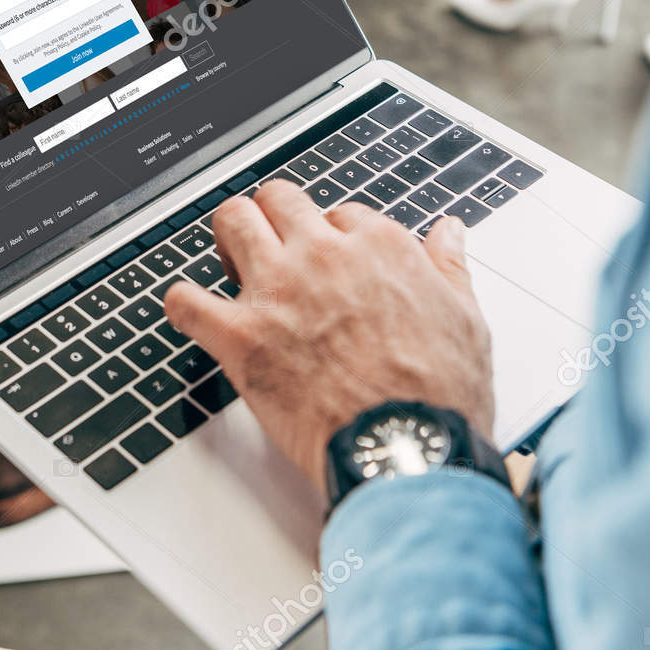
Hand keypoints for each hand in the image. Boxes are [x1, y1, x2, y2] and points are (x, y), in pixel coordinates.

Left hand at [164, 183, 493, 493]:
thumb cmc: (439, 396)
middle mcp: (323, 256)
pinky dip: (183, 304)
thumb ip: (448, 267)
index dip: (334, 236)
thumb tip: (449, 232)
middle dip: (274, 219)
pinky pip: (186, 301)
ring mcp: (277, 292)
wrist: (406, 450)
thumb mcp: (466, 319)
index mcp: (379, 247)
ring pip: (231, 222)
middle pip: (278, 199)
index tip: (332, 260)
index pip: (341, 211)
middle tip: (275, 251)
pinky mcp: (242, 337)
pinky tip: (195, 313)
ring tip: (235, 264)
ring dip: (229, 239)